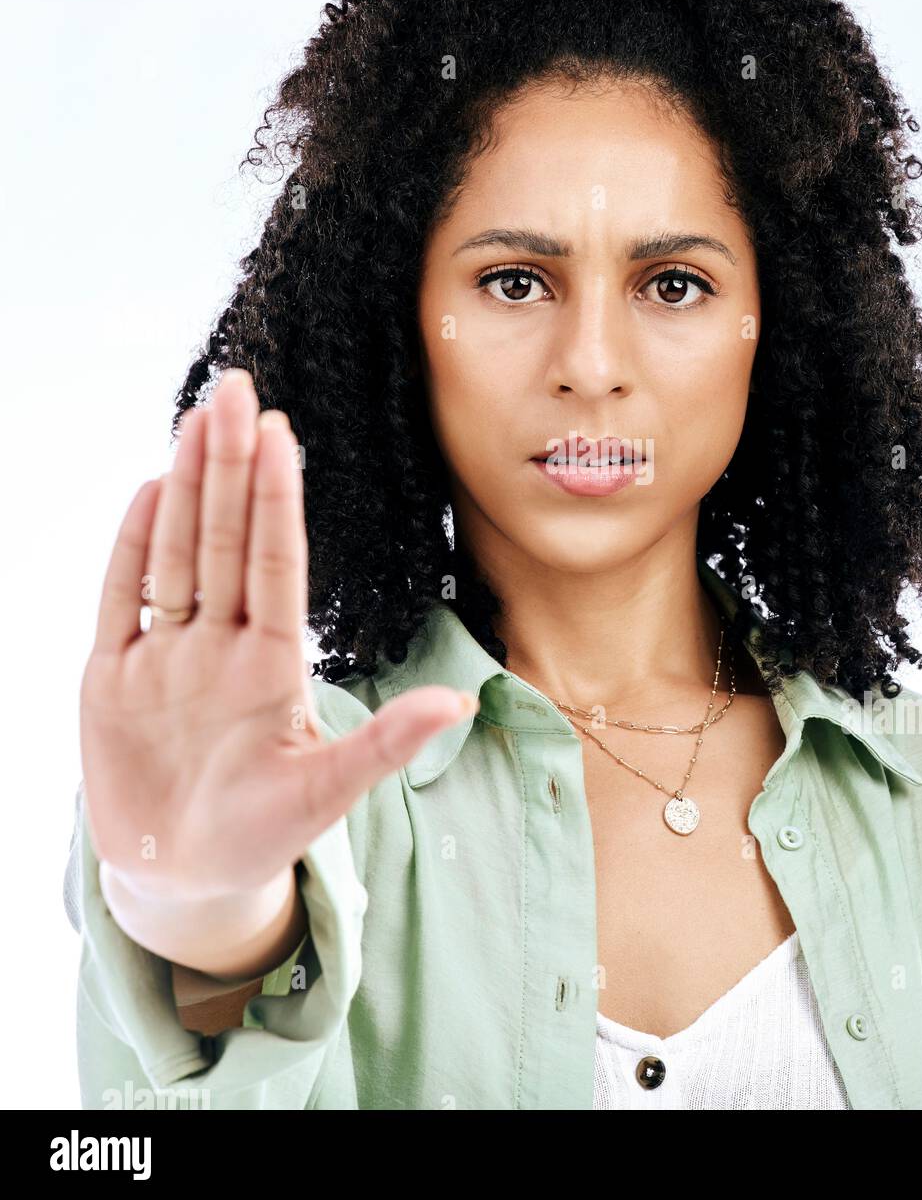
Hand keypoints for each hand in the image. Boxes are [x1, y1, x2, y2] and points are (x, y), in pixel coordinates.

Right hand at [80, 367, 474, 908]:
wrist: (183, 877)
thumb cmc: (263, 835)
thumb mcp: (328, 792)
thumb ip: (385, 745)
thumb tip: (462, 702)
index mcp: (273, 665)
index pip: (275, 564)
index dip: (276, 501)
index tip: (282, 436)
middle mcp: (220, 645)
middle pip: (224, 540)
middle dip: (228, 465)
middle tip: (237, 389)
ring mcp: (166, 656)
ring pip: (176, 554)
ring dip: (184, 488)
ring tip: (197, 420)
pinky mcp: (113, 678)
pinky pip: (122, 600)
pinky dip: (131, 549)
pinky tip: (148, 491)